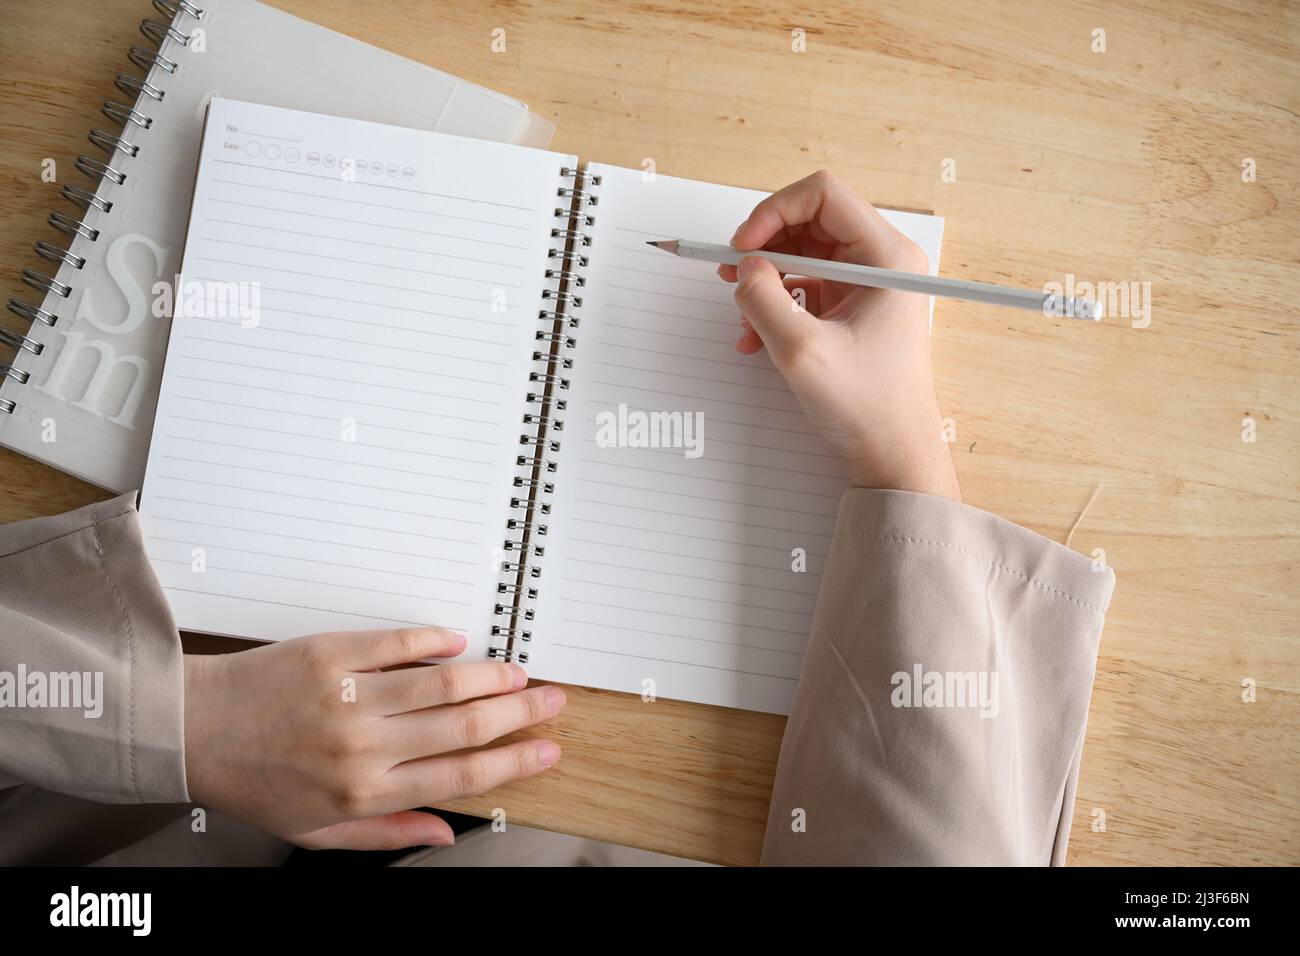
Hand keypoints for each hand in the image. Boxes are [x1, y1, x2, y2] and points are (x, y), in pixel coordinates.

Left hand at [182, 627, 564, 849]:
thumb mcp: (318, 832)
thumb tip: (450, 832)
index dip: (513, 763)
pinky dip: (435, 640)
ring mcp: (348, 695)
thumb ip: (389, 832)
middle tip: (552, 701)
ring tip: (519, 673)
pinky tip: (460, 642)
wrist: (191, 728)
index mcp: (364, 792)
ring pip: (441, 682)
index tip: (546, 751)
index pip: (461, 776)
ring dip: (490, 676)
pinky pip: (397, 643)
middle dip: (519, 714)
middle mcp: (363, 745)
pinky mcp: (331, 653)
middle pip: (464, 726)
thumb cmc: (254, 784)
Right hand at [719, 170, 959, 500]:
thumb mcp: (802, 351)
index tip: (743, 246)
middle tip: (730, 273)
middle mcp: (882, 262)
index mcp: (887, 258)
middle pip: (809, 221)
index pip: (823, 195)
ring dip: (764, 277)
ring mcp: (867, 285)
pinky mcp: (852, 308)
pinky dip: (775, 303)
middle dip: (763, 245)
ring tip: (741, 310)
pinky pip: (804, 285)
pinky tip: (754, 335)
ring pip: (802, 253)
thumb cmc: (869, 408)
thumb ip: (763, 300)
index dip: (773, 212)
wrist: (894, 454)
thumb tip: (744, 268)